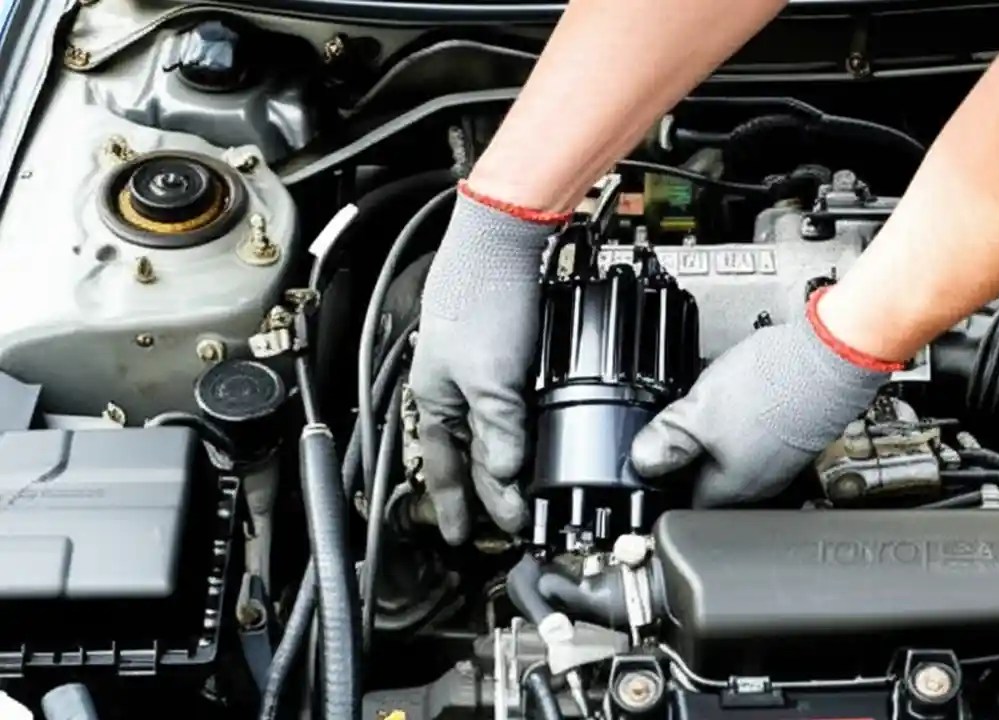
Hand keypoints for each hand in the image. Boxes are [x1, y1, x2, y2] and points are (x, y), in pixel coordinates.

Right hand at [408, 188, 562, 543]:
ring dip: (507, 460)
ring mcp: (479, 368)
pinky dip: (522, 428)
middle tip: (509, 520)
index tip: (463, 536)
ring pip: (491, 430)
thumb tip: (506, 473)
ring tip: (523, 489)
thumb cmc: (482, 297)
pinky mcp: (505, 350)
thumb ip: (500, 430)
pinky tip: (536, 435)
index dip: (455, 505)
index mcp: (434, 397)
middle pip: (470, 453)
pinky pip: (511, 405)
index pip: (443, 467)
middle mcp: (453, 386)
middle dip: (487, 489)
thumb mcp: (492, 380)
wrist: (507, 237)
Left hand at [629, 289, 897, 505]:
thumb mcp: (700, 409)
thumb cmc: (775, 386)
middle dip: (691, 456)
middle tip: (681, 424)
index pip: (685, 502)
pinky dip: (743, 423)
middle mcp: (761, 485)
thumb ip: (668, 439)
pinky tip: (739, 398)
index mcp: (732, 489)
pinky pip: (758, 439)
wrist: (831, 356)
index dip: (664, 482)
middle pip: (711, 482)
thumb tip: (642, 461)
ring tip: (711, 407)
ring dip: (718, 438)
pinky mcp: (795, 437)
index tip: (656, 457)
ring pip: (734, 458)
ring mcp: (782, 461)